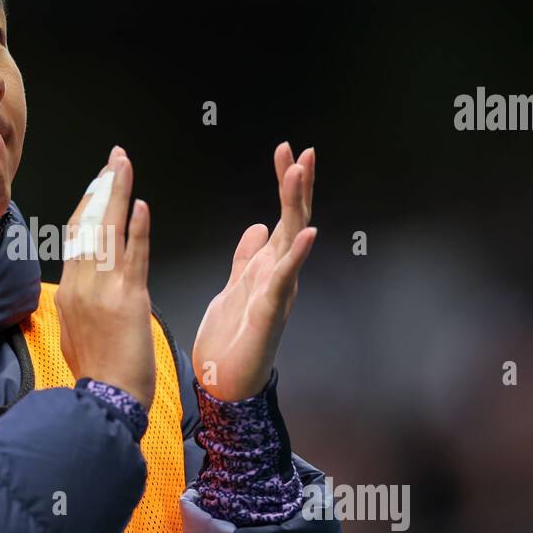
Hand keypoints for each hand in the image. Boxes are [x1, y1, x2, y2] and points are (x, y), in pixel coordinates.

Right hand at [55, 145, 154, 409]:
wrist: (108, 401)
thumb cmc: (99, 374)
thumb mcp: (76, 334)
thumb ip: (79, 305)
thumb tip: (82, 288)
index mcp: (69, 292)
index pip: (76, 237)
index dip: (87, 205)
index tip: (99, 183)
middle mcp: (81, 286)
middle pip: (89, 225)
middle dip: (102, 188)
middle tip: (114, 160)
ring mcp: (102, 291)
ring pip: (109, 233)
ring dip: (118, 195)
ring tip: (124, 167)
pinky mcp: (128, 300)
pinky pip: (132, 257)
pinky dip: (137, 230)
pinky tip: (141, 206)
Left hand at [192, 142, 315, 401]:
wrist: (225, 381)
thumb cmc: (230, 338)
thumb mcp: (234, 286)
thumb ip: (246, 257)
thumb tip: (257, 226)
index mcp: (267, 266)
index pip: (281, 215)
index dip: (285, 184)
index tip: (286, 151)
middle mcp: (279, 274)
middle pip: (292, 219)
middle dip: (296, 185)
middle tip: (301, 151)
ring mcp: (279, 290)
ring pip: (291, 239)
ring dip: (296, 205)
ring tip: (301, 172)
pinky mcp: (270, 310)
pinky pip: (285, 277)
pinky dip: (296, 254)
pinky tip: (307, 233)